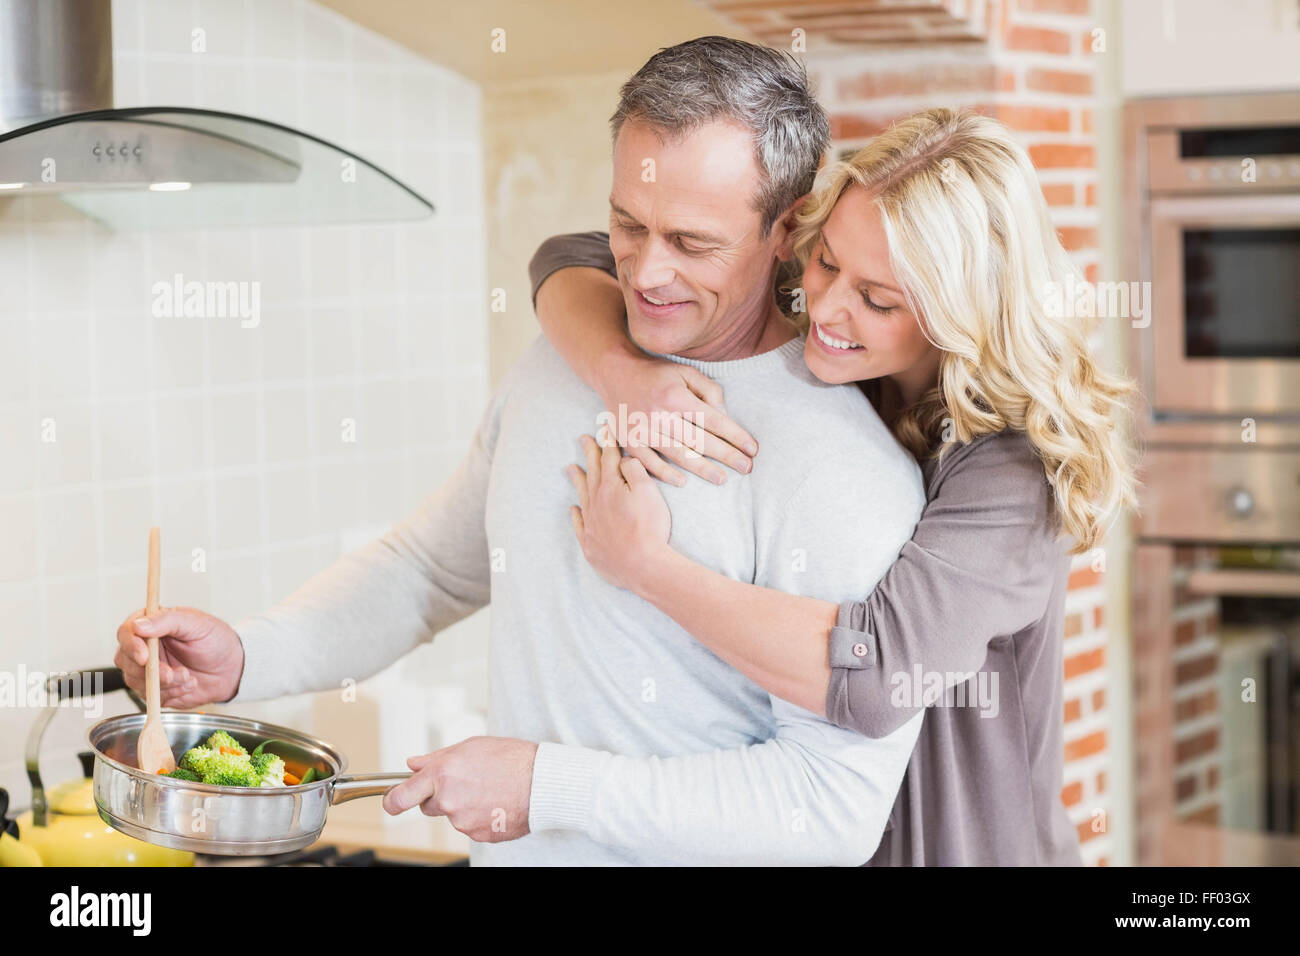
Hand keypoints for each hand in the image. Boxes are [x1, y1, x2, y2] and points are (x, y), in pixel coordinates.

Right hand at [113, 606, 244, 707]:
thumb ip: (167, 620)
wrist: (231, 668)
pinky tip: (188, 684)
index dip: (132, 646)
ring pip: (136, 681)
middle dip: (151, 671)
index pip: (126, 632)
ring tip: (188, 676)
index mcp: (152, 625)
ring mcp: (147, 670)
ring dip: (165, 683)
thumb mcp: (196, 623)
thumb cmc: (216, 641)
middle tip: (174, 674)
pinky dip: (172, 693)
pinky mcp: (155, 689)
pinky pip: (150, 697)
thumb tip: (139, 625)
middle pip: (125, 660)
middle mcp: (145, 647)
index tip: (145, 657)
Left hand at [382, 736, 536, 842]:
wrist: (543, 783)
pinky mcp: (478, 835)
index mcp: (443, 774)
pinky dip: (478, 816)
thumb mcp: (471, 746)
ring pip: (452, 815)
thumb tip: (414, 764)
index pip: (401, 796)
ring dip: (463, 805)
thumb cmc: (512, 759)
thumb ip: (436, 757)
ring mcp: (463, 821)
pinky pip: (469, 826)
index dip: (392, 800)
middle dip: (440, 796)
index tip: (392, 800)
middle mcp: (449, 800)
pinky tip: (495, 802)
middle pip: (428, 806)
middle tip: (465, 783)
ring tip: (488, 789)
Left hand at [566, 428, 672, 593]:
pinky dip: (576, 514)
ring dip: (577, 480)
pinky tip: (574, 509)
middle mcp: (596, 503)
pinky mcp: (591, 544)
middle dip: (589, 454)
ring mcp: (591, 524)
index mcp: (611, 488)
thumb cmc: (649, 528)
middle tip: (583, 439)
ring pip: (582, 495)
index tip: (604, 428)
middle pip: (592, 473)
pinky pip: (579, 524)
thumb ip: (635, 471)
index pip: (608, 459)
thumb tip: (624, 460)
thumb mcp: (649, 492)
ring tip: (569, 468)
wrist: (642, 566)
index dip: (607, 442)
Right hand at [599, 354, 757, 485]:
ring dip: (702, 469)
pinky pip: (649, 463)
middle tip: (746, 468)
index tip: (752, 449)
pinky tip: (683, 481)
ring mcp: (643, 431)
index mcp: (676, 397)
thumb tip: (725, 416)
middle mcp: (659, 415)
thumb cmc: (656, 374)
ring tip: (722, 479)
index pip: (714, 421)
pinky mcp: (629, 441)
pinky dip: (665, 473)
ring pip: (678, 455)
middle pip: (700, 441)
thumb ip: (709, 391)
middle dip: (727, 456)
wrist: (615, 373)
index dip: (735, 436)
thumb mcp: (686, 372)